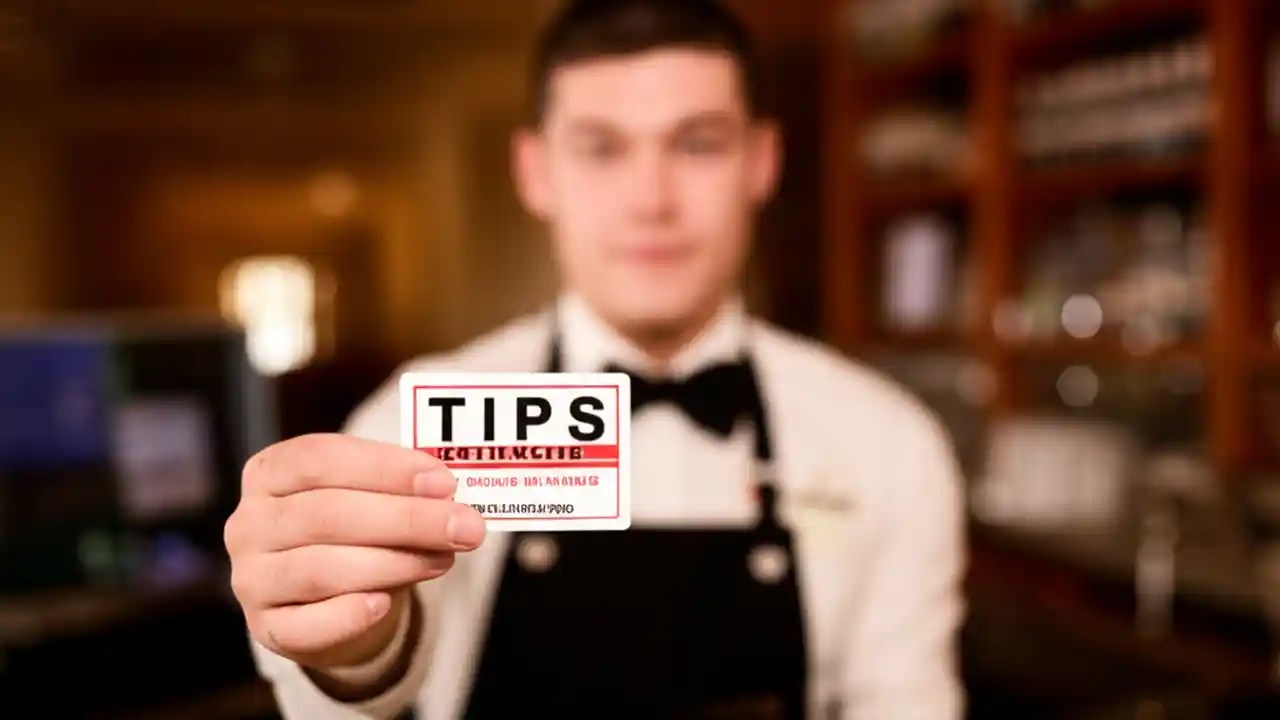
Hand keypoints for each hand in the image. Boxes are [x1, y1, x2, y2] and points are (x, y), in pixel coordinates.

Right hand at [224, 433, 484, 669]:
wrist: (328, 595)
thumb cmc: (355, 528)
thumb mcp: (369, 495)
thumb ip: (400, 488)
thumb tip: (449, 495)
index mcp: (269, 471)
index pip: (321, 459)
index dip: (386, 468)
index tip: (445, 482)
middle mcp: (249, 522)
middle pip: (328, 513)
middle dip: (406, 519)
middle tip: (465, 526)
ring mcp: (252, 577)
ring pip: (321, 569)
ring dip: (394, 563)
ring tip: (445, 558)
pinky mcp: (267, 627)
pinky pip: (306, 625)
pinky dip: (348, 614)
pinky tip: (384, 604)